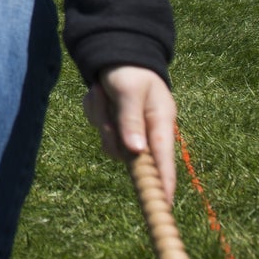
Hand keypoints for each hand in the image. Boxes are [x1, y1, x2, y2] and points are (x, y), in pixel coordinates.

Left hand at [83, 66, 176, 202]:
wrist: (115, 54)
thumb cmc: (130, 70)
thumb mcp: (130, 90)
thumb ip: (132, 119)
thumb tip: (136, 151)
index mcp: (161, 122)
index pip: (164, 159)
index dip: (163, 182)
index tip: (163, 204)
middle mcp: (147, 131)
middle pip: (127, 153)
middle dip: (110, 132)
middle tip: (105, 103)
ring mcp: (129, 130)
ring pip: (108, 141)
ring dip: (100, 116)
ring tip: (101, 91)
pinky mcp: (113, 126)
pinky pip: (98, 128)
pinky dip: (94, 110)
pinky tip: (98, 93)